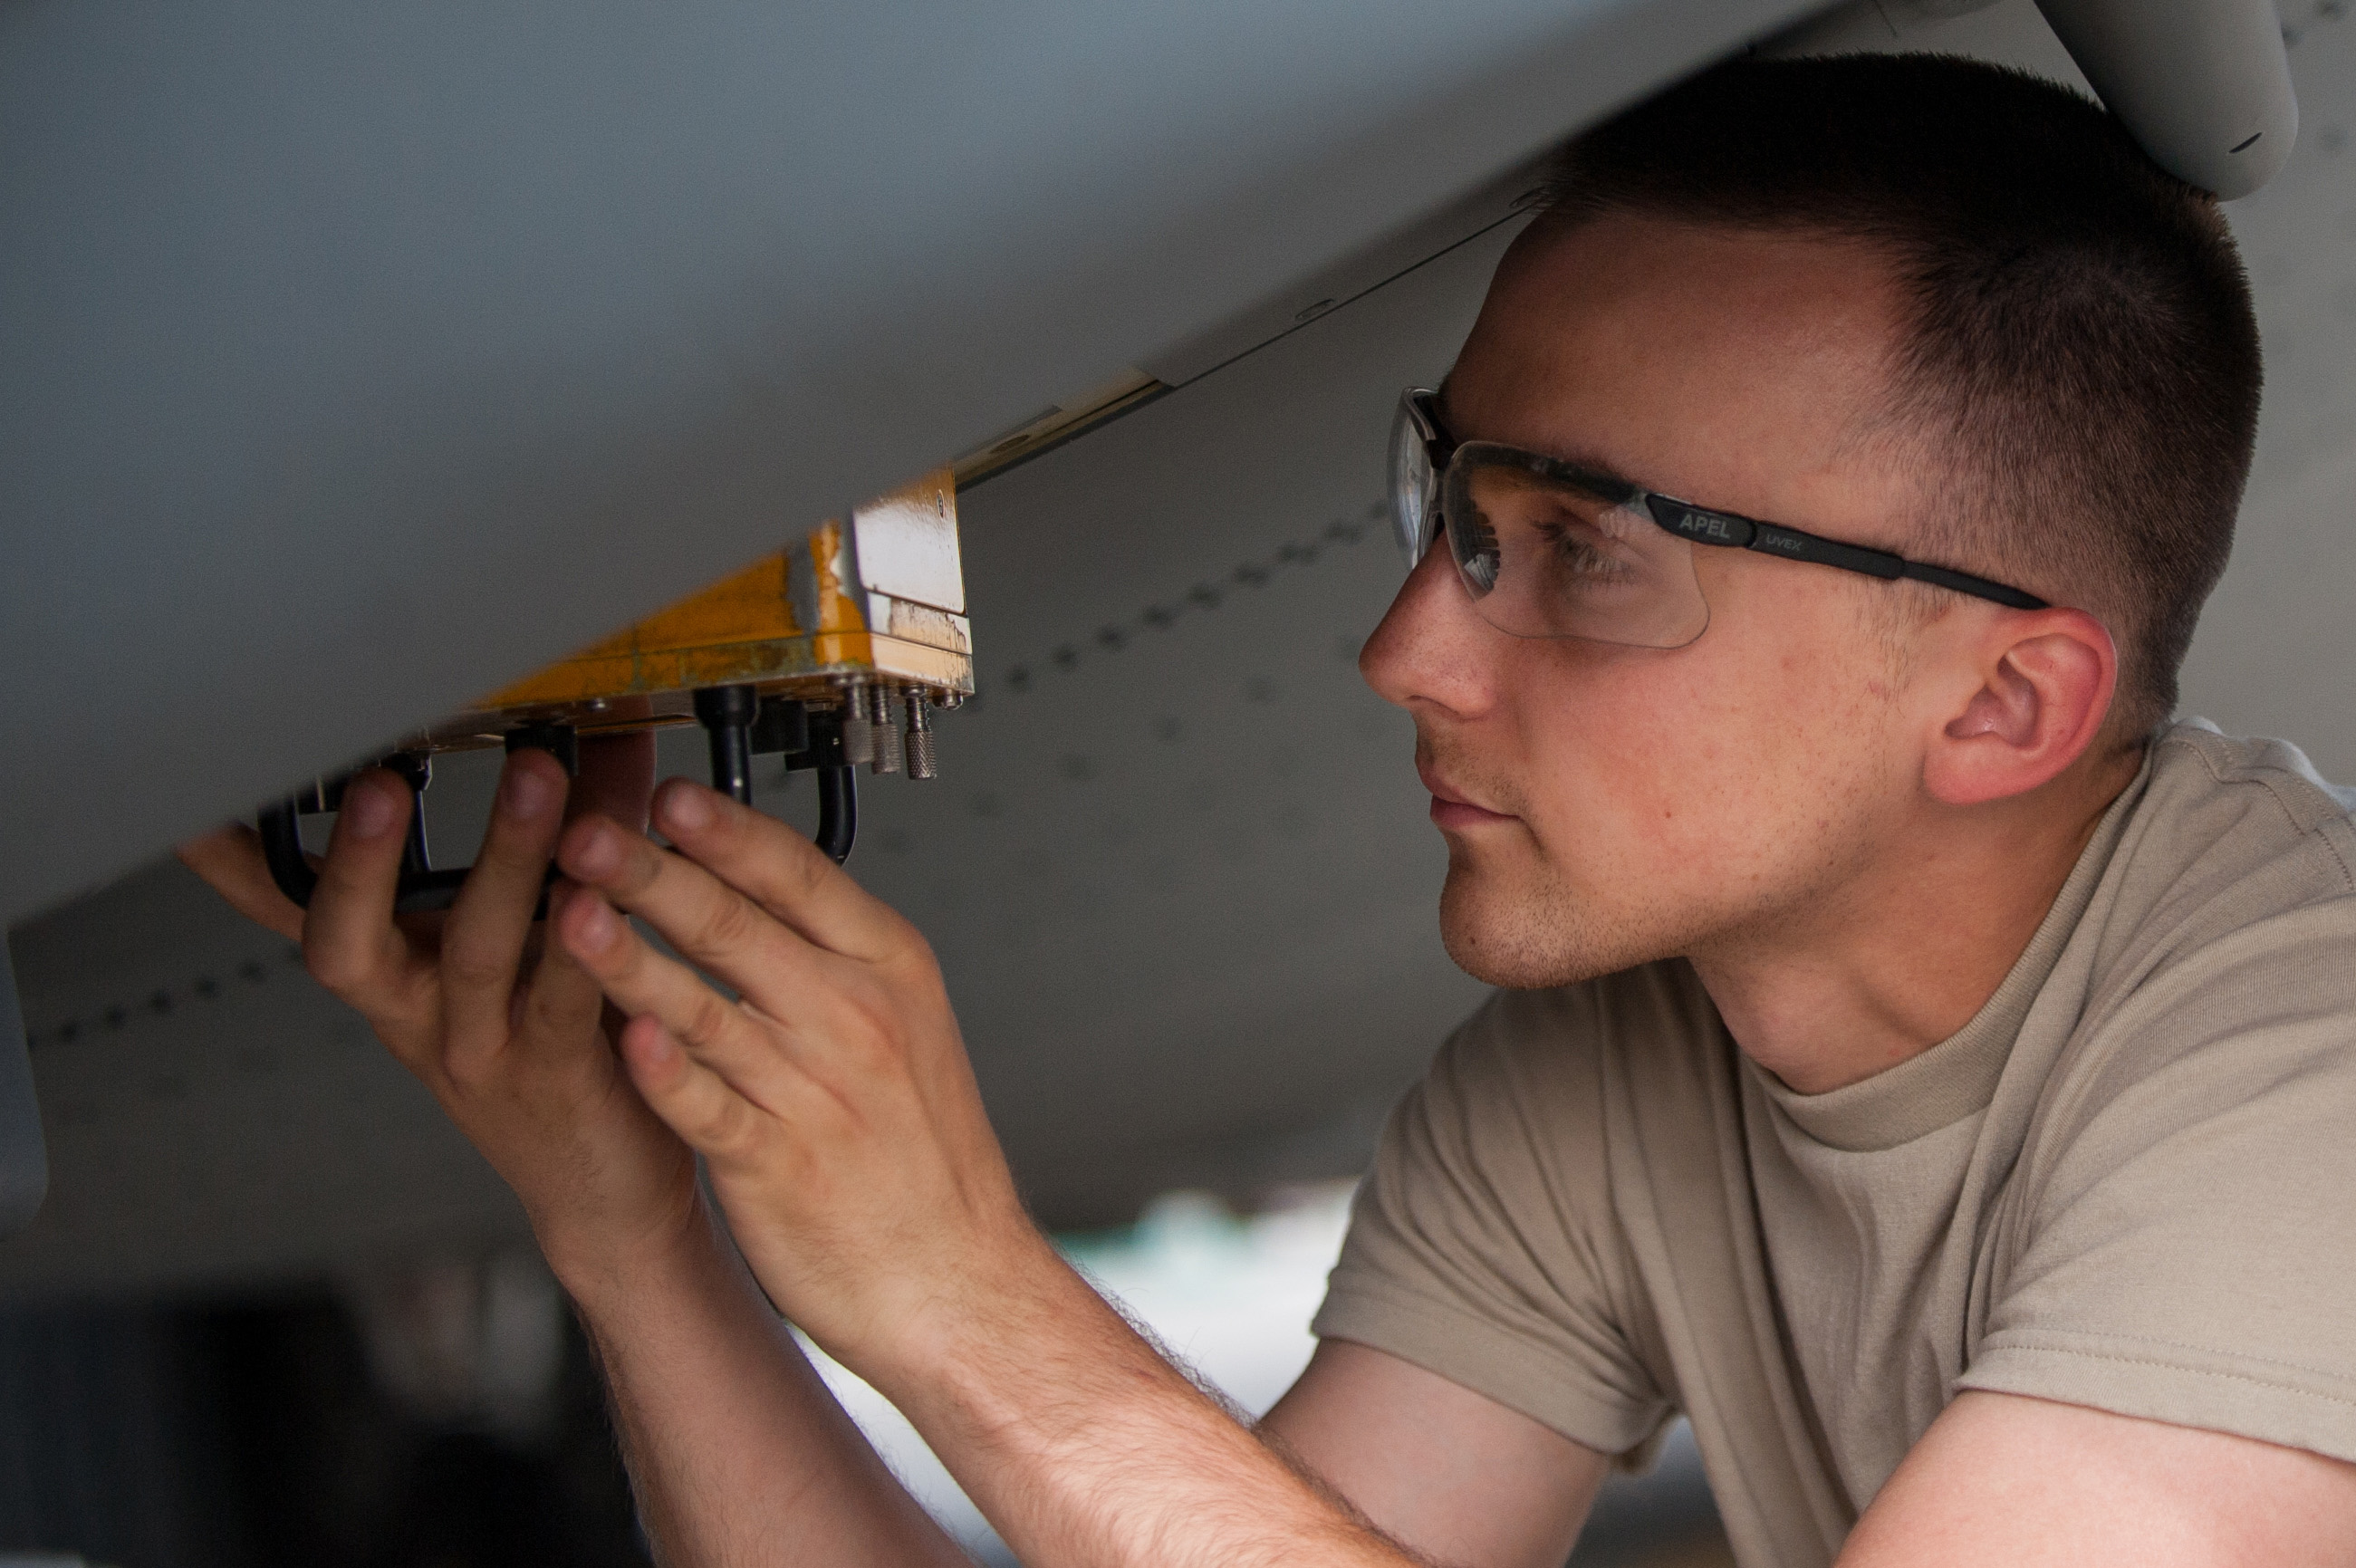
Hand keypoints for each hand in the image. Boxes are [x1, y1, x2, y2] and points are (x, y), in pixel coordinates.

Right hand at [178, 735, 699, 1293]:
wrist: (603, 1192)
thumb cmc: (561, 1054)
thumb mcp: (529, 942)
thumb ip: (562, 840)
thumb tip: (600, 728)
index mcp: (396, 973)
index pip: (296, 914)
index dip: (234, 868)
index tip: (191, 802)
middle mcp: (418, 1012)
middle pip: (349, 942)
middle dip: (357, 860)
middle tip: (378, 782)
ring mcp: (482, 1050)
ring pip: (476, 955)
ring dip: (504, 861)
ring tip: (537, 778)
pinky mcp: (561, 1076)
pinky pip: (566, 1005)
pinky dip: (584, 946)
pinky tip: (604, 890)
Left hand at [545, 777, 1051, 1377]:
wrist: (956, 1280)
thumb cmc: (924, 1157)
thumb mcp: (907, 1024)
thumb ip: (833, 956)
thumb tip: (755, 883)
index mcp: (887, 969)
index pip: (798, 875)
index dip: (725, 831)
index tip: (666, 792)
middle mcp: (853, 1019)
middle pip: (738, 926)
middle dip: (653, 872)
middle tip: (587, 831)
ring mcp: (814, 1092)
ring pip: (706, 1008)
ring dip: (629, 958)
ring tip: (567, 915)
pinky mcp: (776, 1166)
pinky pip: (710, 1108)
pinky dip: (665, 1074)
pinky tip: (623, 1042)